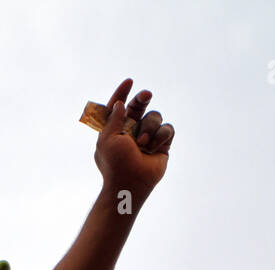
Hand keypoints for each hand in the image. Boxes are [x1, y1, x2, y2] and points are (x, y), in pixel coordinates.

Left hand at [94, 78, 173, 197]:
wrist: (130, 183)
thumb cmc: (115, 164)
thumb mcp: (107, 139)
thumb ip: (113, 118)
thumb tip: (120, 103)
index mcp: (115, 129)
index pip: (119, 106)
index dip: (123, 93)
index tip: (129, 81)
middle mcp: (132, 130)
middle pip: (140, 106)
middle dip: (143, 98)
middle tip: (145, 95)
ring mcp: (148, 137)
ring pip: (154, 117)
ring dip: (148, 128)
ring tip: (141, 144)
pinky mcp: (162, 144)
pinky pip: (167, 128)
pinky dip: (161, 135)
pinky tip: (153, 147)